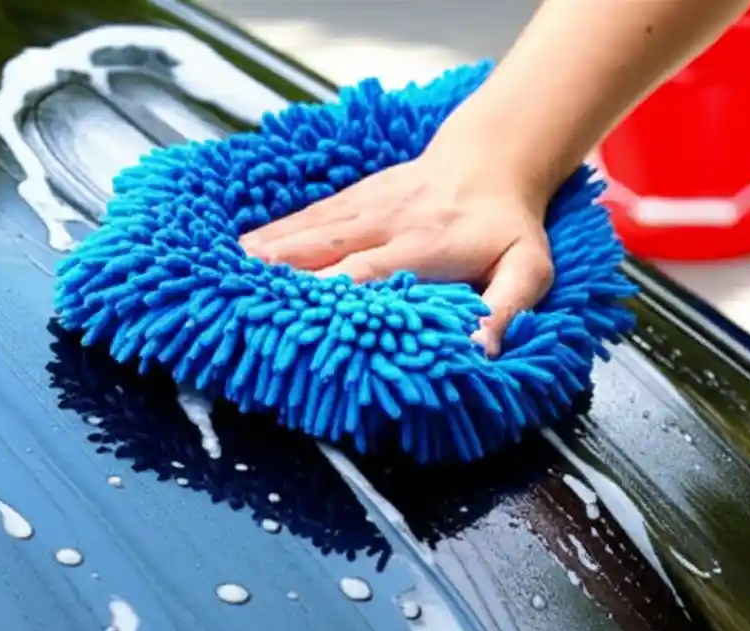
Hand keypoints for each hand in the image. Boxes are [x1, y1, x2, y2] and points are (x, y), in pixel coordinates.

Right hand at [239, 151, 554, 356]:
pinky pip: (306, 216)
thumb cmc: (509, 225)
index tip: (295, 314)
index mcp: (424, 246)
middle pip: (324, 249)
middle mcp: (386, 223)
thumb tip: (480, 352)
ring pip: (306, 229)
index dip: (331, 292)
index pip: (369, 272)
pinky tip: (239, 249)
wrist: (493, 159)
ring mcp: (364, 206)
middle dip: (281, 274)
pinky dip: (271, 233)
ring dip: (265, 253)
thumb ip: (507, 309)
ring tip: (221, 273)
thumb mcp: (528, 270)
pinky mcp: (352, 198)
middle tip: (236, 297)